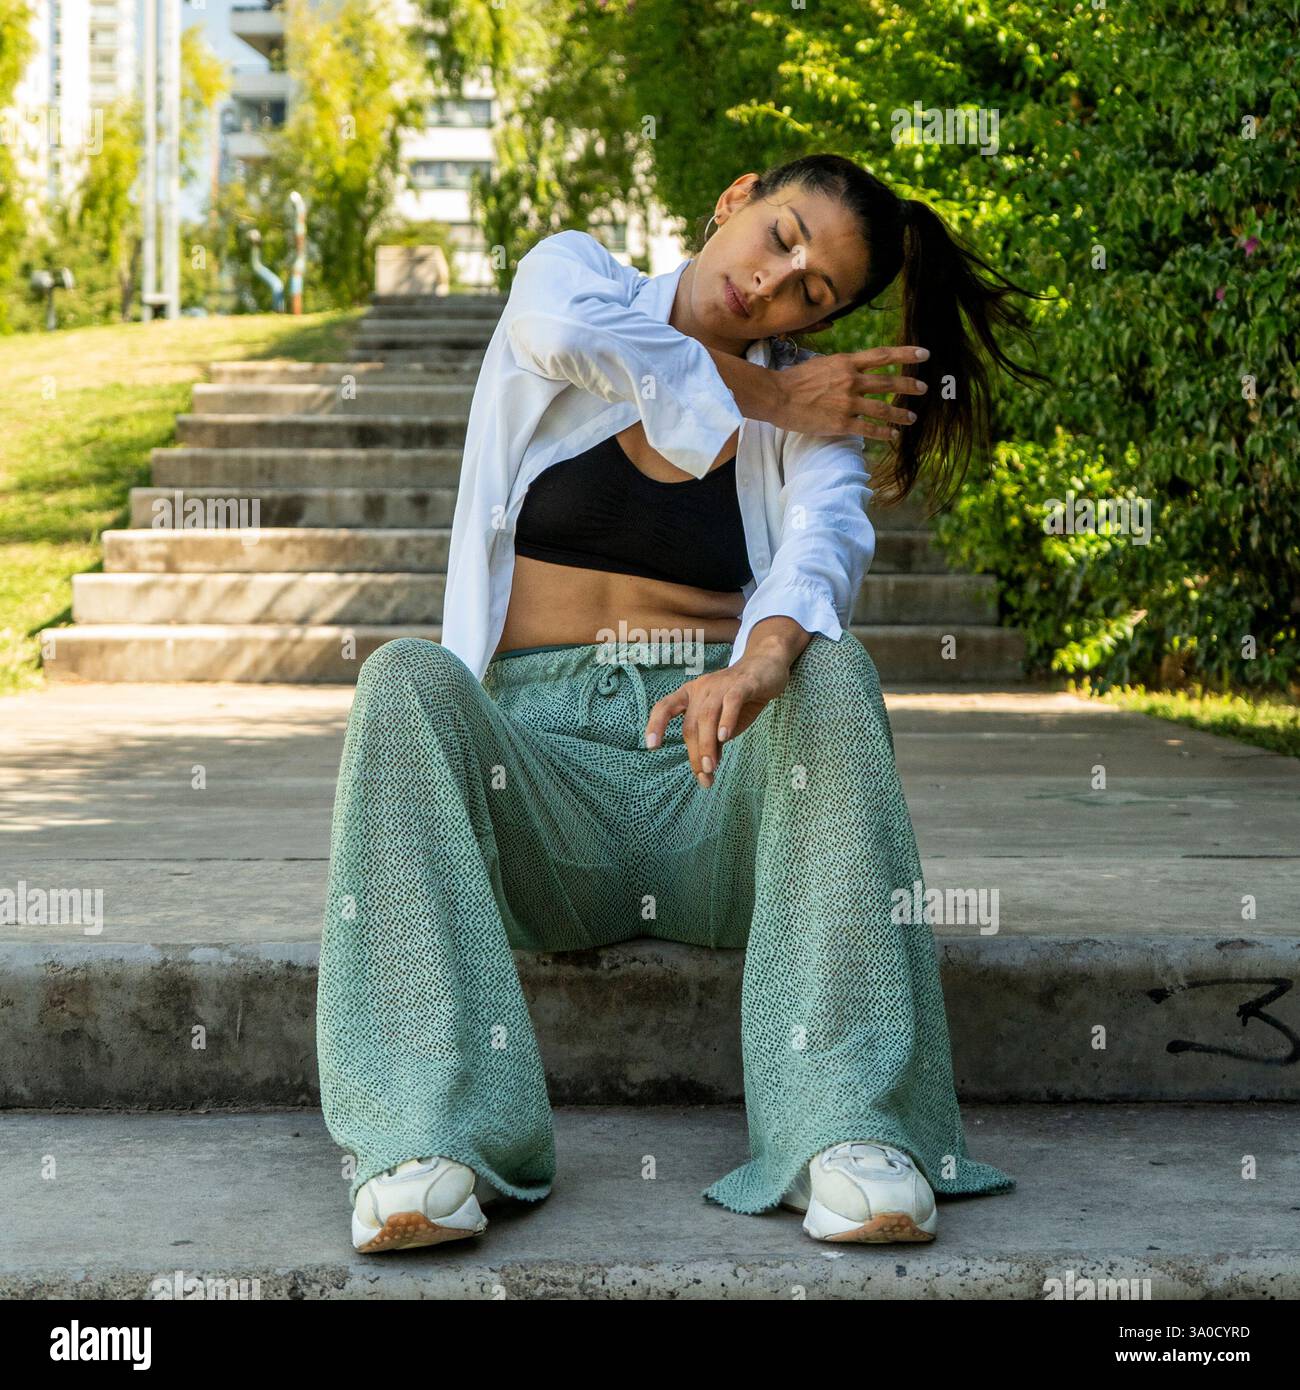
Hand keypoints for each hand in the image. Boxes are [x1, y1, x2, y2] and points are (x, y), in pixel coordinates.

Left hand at [643, 649, 791, 788]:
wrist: (767, 667)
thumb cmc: (741, 697)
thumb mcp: (723, 721)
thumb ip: (713, 740)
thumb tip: (707, 767)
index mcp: (690, 694)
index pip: (665, 707)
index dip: (655, 724)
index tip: (651, 746)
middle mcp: (701, 688)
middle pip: (691, 723)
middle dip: (695, 752)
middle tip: (704, 775)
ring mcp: (721, 685)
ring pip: (707, 716)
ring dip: (707, 744)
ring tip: (711, 766)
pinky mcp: (743, 684)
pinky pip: (731, 702)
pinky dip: (726, 720)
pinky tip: (724, 737)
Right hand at [775, 344, 930, 440]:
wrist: (777, 396)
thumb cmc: (794, 380)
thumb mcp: (822, 364)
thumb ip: (841, 367)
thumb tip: (854, 369)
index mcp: (846, 362)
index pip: (883, 356)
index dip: (906, 354)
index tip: (924, 354)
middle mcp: (851, 380)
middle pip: (888, 383)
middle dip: (909, 386)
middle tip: (924, 388)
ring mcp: (848, 402)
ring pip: (883, 409)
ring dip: (900, 414)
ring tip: (912, 418)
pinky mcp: (842, 423)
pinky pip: (869, 429)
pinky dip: (883, 433)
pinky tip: (893, 436)